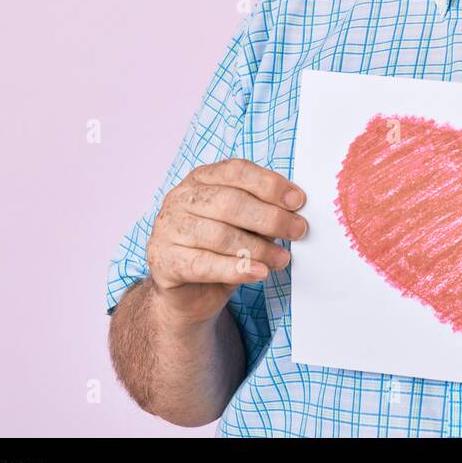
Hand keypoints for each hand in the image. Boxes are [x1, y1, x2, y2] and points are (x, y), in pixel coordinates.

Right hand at [145, 158, 308, 326]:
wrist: (187, 291)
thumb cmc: (219, 249)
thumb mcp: (243, 223)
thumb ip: (262, 211)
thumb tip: (295, 211)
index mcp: (201, 179)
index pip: (236, 171)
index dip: (269, 184)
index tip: (297, 201)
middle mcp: (180, 199)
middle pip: (230, 202)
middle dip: (270, 217)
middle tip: (297, 230)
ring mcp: (168, 229)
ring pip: (219, 235)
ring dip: (258, 248)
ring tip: (282, 258)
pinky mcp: (164, 261)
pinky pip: (204, 264)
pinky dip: (236, 269)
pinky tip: (259, 272)